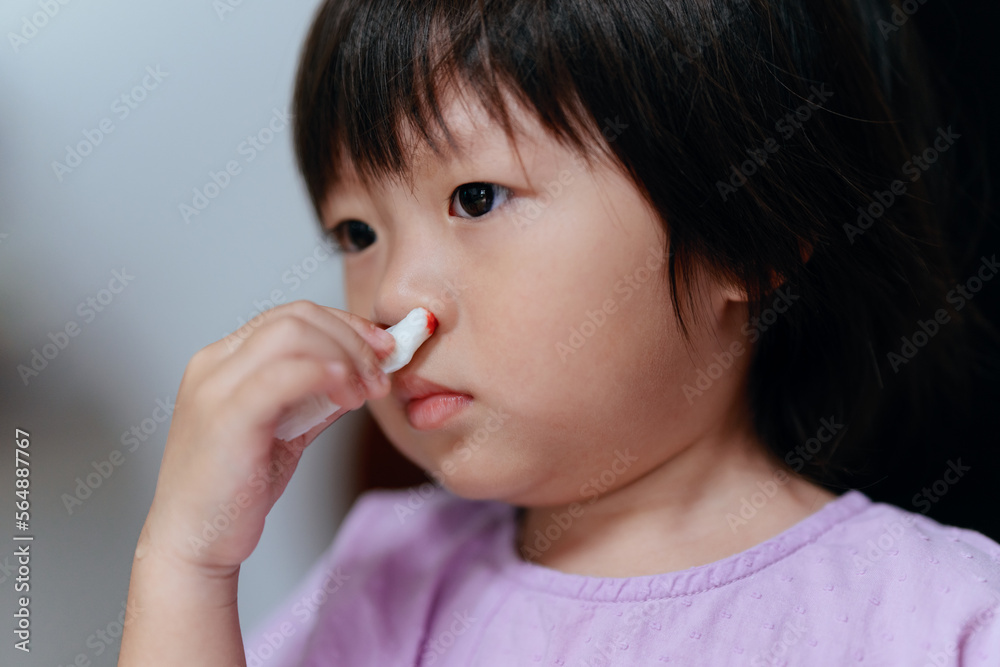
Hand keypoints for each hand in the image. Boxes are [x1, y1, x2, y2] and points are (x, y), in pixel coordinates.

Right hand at [138, 300, 394, 575]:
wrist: (193, 543)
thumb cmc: (235, 488)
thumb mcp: (285, 429)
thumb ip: (316, 396)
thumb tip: (362, 373)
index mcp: (223, 360)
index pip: (292, 315)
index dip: (345, 325)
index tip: (382, 349)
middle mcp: (214, 364)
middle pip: (295, 316)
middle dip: (352, 338)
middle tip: (382, 373)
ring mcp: (215, 388)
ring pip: (290, 334)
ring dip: (345, 356)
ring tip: (366, 392)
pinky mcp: (226, 418)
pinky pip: (282, 375)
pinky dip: (325, 374)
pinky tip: (349, 396)